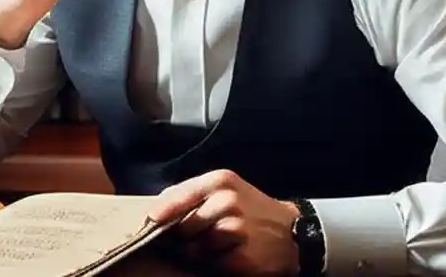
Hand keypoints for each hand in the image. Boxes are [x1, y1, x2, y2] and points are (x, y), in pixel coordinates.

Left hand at [148, 169, 300, 276]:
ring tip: (217, 246)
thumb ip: (193, 194)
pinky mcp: (243, 257)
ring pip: (195, 248)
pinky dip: (216, 264)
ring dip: (199, 252)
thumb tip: (156, 209)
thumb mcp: (226, 189)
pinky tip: (229, 256)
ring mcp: (236, 229)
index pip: (178, 196)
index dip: (160, 212)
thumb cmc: (252, 210)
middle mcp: (228, 201)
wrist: (294, 232)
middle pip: (183, 225)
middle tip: (194, 238)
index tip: (151, 222)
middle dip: (183, 236)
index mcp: (220, 181)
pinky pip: (212, 265)